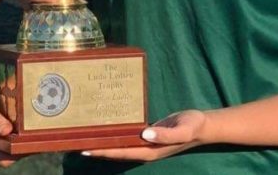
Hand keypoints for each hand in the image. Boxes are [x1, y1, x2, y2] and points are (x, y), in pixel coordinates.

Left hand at [81, 110, 207, 161]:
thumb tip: (144, 135)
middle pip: (115, 150)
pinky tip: (104, 126)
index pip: (120, 152)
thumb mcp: (182, 130)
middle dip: (96, 147)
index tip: (84, 148)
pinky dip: (113, 132)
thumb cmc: (192, 126)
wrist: (203, 125)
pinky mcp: (146, 134)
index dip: (102, 151)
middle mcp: (143, 148)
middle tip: (75, 141)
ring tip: (83, 134)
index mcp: (149, 150)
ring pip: (119, 143)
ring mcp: (144, 142)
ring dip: (103, 140)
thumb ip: (165, 134)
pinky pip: (125, 135)